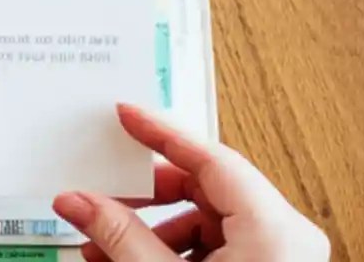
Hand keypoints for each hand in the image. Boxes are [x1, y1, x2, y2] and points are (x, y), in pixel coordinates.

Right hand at [52, 103, 329, 260]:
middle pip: (205, 190)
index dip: (160, 132)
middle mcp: (286, 238)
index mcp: (274, 228)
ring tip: (103, 248)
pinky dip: (171, 253)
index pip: (209, 157)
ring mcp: (280, 259)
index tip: (124, 115)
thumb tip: (76, 199)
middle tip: (101, 195)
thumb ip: (117, 235)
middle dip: (145, 198)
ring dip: (149, 231)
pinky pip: (215, 249)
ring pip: (206, 223)